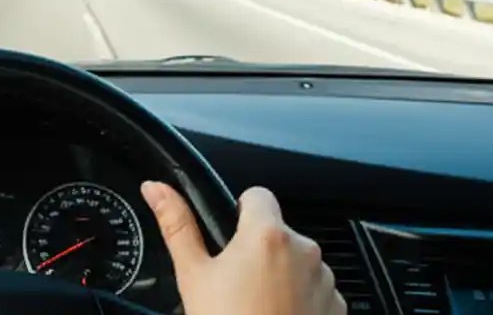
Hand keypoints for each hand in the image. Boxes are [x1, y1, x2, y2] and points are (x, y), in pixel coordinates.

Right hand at [140, 182, 343, 314]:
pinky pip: (315, 288)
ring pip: (297, 261)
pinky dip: (299, 298)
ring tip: (257, 304)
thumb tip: (156, 189)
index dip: (239, 213)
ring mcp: (325, 279)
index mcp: (267, 234)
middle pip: (277, 231)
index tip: (229, 240)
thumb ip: (177, 224)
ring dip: (280, 273)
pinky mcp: (336, 305)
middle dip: (258, 249)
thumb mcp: (193, 275)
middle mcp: (304, 250)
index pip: (257, 195)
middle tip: (236, 281)